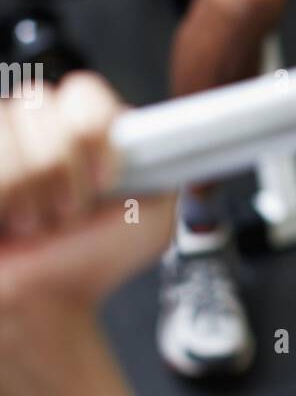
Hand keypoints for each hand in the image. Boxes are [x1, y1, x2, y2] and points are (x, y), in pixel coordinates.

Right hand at [0, 73, 174, 313]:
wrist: (46, 303)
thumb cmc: (92, 260)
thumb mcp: (153, 218)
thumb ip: (169, 172)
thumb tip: (178, 137)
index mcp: (87, 131)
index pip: (83, 91)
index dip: (91, 130)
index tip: (103, 178)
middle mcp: (41, 129)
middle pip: (39, 101)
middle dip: (59, 168)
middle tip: (68, 211)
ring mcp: (4, 143)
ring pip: (5, 126)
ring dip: (24, 188)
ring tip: (34, 221)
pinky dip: (0, 192)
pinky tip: (6, 217)